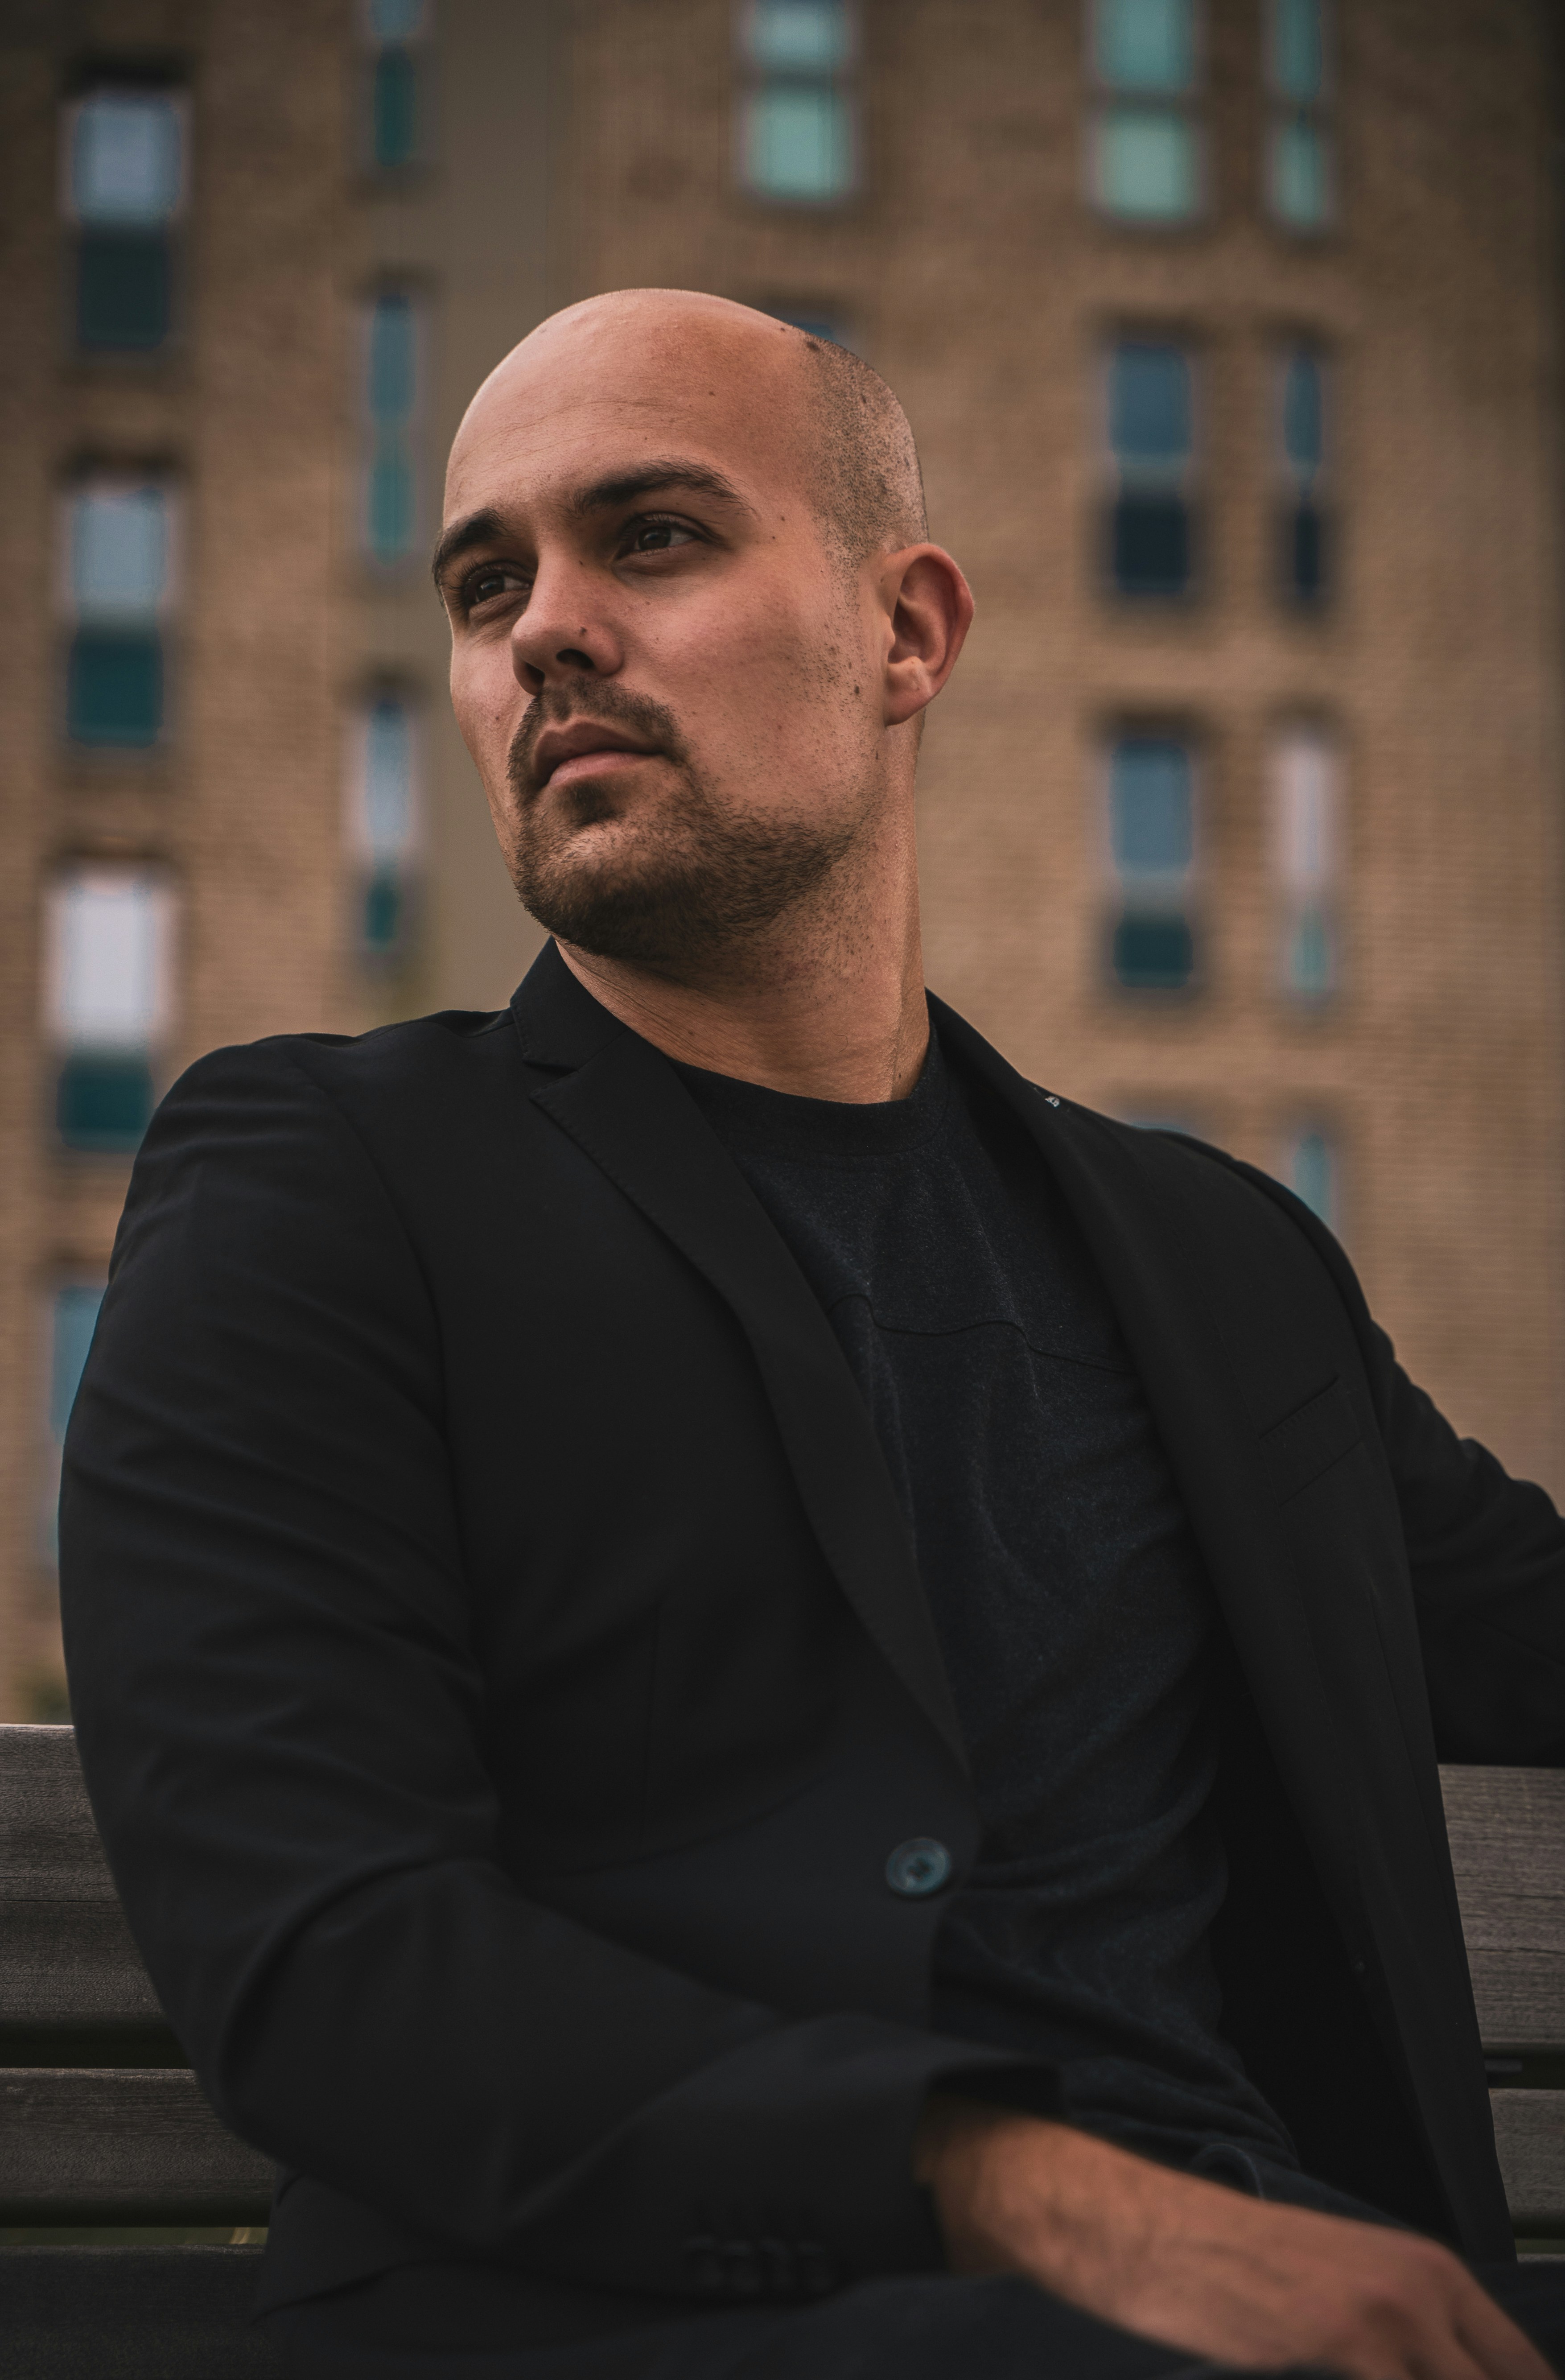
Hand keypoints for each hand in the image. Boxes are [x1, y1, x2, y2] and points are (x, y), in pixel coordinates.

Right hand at [914, 2095, 1553, 2379]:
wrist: (1148, 2229)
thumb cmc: (1232, 2265)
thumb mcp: (1338, 2293)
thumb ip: (1405, 2342)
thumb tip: (1448, 2371)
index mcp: (1431, 2272)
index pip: (1528, 2370)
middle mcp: (1423, 2287)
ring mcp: (1386, 2314)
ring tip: (1363, 2378)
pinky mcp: (1343, 2338)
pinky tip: (1324, 2379)